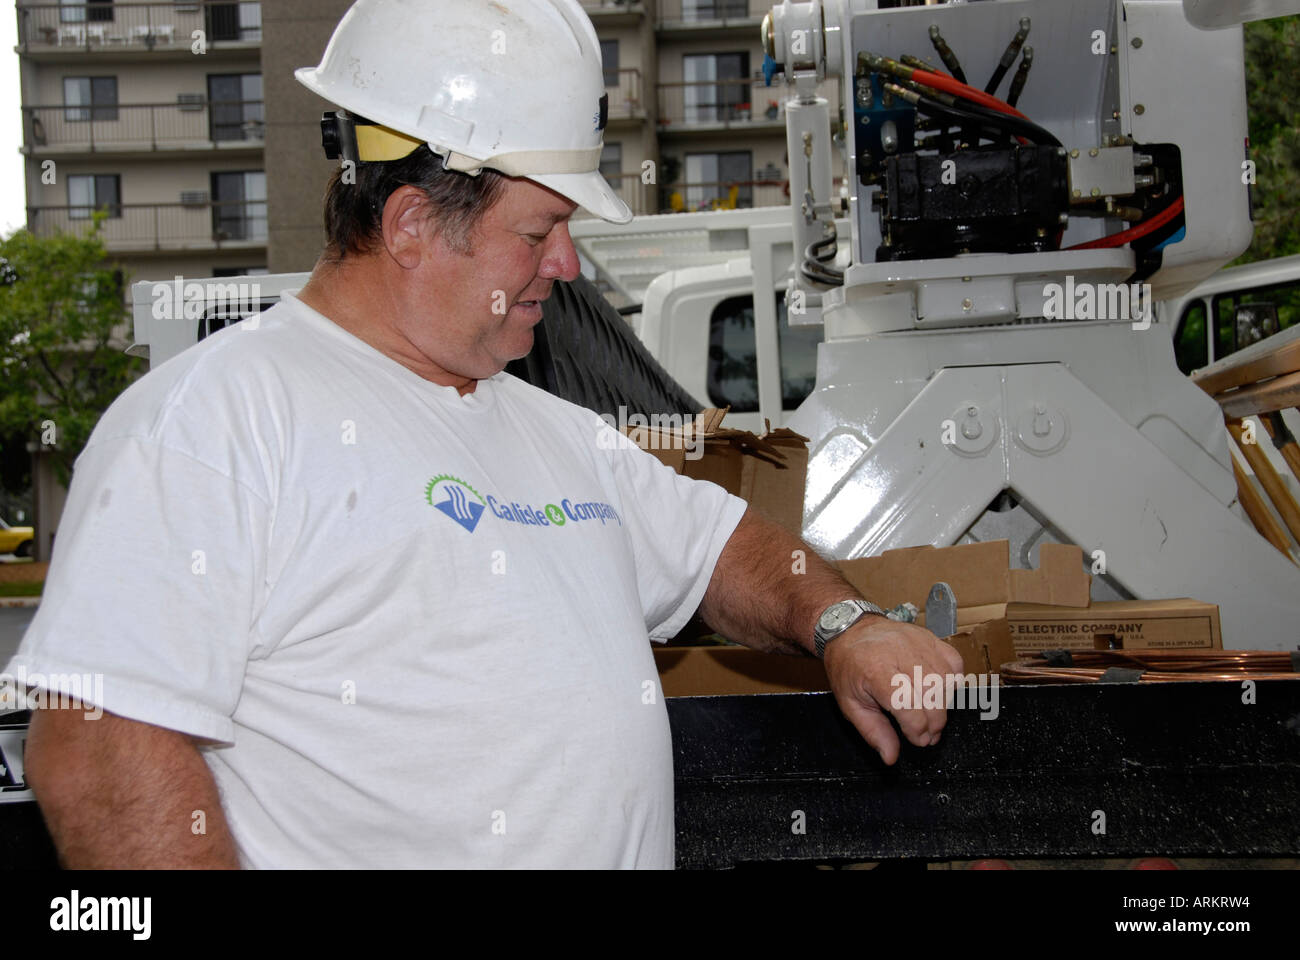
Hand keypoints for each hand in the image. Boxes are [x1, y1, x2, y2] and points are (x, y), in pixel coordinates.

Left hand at [823, 617, 964, 765]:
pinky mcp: (931, 638)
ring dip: (945, 706)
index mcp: (876, 671)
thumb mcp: (850, 703)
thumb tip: (890, 757)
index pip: (908, 705)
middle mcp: (900, 654)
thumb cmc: (848, 666)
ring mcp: (918, 643)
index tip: (917, 740)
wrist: (850, 629)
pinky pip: (954, 663)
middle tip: (928, 736)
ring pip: (946, 681)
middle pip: (932, 696)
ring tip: (933, 718)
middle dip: (935, 724)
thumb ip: (873, 731)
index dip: (917, 730)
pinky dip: (953, 682)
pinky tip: (939, 692)